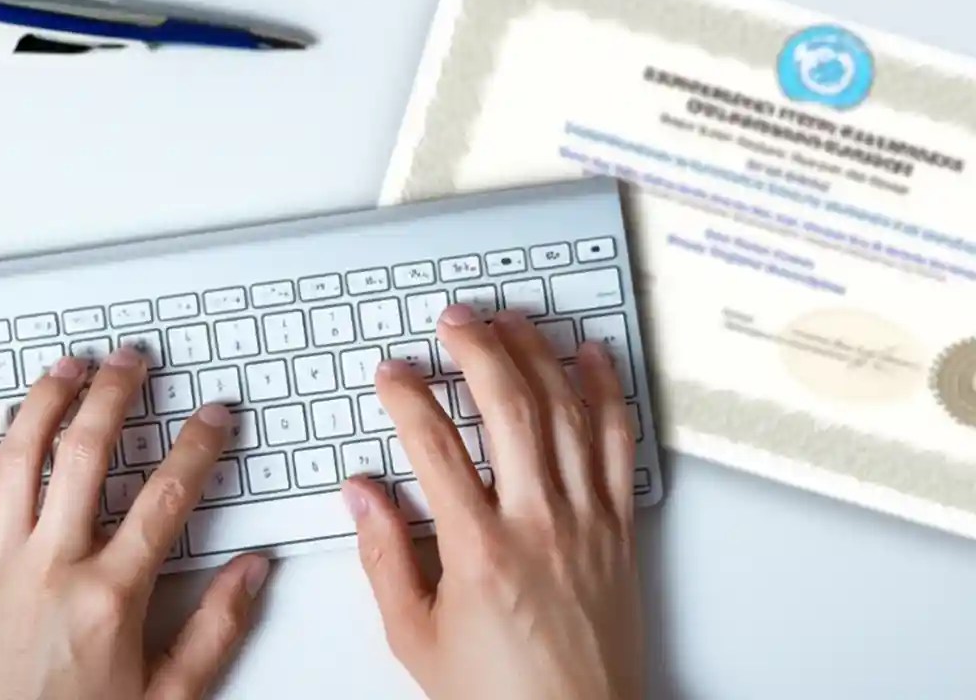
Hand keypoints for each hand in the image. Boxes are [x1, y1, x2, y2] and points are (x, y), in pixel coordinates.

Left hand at [0, 350, 269, 699]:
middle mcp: (51, 567)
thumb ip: (215, 631)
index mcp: (110, 596)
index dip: (199, 446)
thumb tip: (251, 571)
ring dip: (44, 401)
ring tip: (67, 366)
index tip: (215, 416)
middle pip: (86, 454)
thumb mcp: (166, 698)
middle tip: (132, 361)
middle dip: (114, 394)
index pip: (167, 497)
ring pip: (18, 459)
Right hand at [343, 306, 642, 699]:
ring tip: (512, 320)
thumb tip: (362, 494)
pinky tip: (591, 358)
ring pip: (566, 413)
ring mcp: (587, 520)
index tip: (392, 374)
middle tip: (454, 321)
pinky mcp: (620, 528)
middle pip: (508, 409)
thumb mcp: (415, 636)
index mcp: (480, 551)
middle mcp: (539, 523)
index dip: (408, 398)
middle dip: (477, 350)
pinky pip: (619, 444)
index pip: (434, 447)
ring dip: (538, 355)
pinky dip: (606, 392)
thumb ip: (384, 557)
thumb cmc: (499, 694)